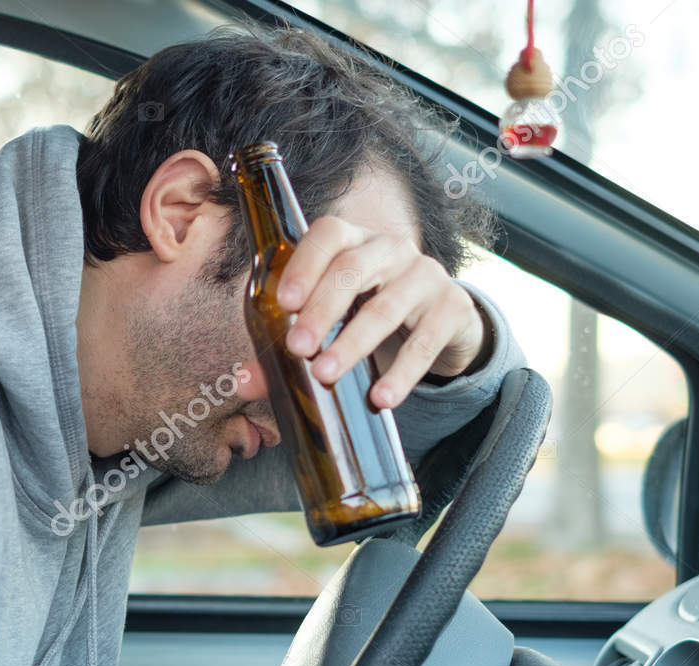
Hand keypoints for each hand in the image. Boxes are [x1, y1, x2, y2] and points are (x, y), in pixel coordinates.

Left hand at [274, 215, 485, 408]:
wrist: (442, 323)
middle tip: (297, 348)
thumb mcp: (333, 322)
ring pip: (387, 307)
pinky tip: (381, 397)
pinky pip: (425, 342)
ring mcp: (425, 275)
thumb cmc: (370, 313)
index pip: (329, 235)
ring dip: (353, 343)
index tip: (285, 302)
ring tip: (326, 373)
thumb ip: (287, 348)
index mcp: (354, 242)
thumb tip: (245, 382)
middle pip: (353, 269)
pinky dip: (402, 373)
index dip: (305, 264)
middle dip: (321, 310)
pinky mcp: (453, 308)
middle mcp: (391, 250)